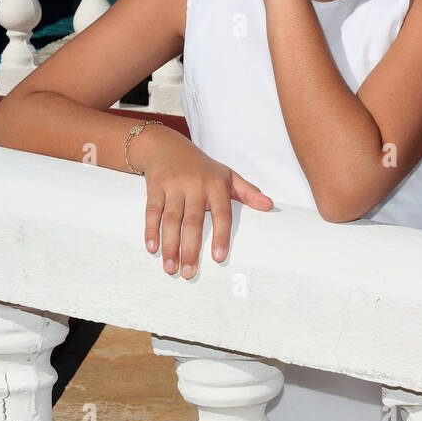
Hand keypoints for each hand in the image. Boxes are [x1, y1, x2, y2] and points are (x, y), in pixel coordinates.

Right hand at [141, 132, 273, 278]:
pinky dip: (151, 230)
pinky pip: (152, 211)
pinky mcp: (155, 186)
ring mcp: (174, 185)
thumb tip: (270, 206)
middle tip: (189, 273)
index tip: (219, 258)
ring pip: (171, 220)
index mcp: (217, 185)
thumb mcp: (228, 176)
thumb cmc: (203, 168)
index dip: (220, 236)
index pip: (222, 214)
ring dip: (170, 246)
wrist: (168, 147)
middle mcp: (195, 185)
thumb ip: (248, 192)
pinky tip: (152, 249)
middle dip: (190, 249)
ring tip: (170, 268)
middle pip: (194, 221)